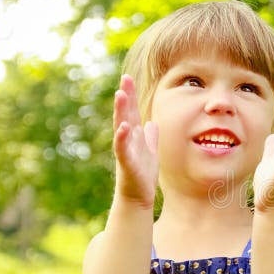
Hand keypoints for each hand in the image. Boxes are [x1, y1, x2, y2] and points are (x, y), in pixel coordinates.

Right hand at [112, 75, 158, 207]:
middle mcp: (127, 139)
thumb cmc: (143, 174)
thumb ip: (150, 137)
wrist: (138, 195)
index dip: (130, 95)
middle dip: (125, 96)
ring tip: (121, 95)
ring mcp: (125, 149)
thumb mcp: (151, 151)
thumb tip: (152, 123)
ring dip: (120, 111)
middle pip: (125, 114)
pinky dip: (122, 137)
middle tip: (125, 78)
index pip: (131, 111)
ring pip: (121, 126)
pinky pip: (122, 148)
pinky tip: (124, 127)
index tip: (128, 78)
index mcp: (134, 135)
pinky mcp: (126, 162)